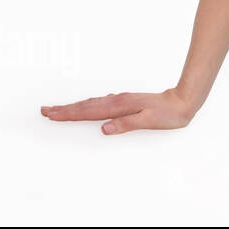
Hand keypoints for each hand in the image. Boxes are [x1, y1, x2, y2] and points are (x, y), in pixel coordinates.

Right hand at [40, 88, 195, 134]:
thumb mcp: (149, 120)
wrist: (184, 101)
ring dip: (74, 106)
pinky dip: (88, 105)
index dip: (69, 114)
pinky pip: (101, 104)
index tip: (51, 115)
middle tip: (45, 111)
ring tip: (58, 109)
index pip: (89, 112)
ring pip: (92, 104)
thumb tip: (104, 128)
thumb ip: (127, 124)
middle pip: (86, 106)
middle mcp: (118, 101)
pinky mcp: (126, 102)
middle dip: (64, 109)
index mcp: (120, 106)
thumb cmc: (169, 114)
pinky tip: (86, 106)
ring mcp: (121, 101)